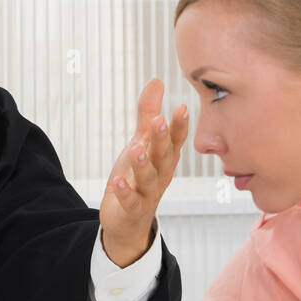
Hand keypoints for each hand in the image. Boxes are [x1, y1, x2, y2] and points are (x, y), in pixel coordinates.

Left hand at [99, 77, 188, 266]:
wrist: (128, 220)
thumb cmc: (137, 176)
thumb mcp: (140, 142)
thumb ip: (147, 114)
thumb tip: (156, 81)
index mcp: (165, 157)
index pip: (175, 139)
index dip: (179, 125)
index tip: (181, 107)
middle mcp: (161, 174)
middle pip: (164, 155)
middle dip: (162, 139)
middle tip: (159, 120)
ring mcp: (148, 193)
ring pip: (148, 178)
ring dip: (142, 164)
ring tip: (135, 149)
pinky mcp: (132, 209)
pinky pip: (131, 201)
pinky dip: (125, 192)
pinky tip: (118, 181)